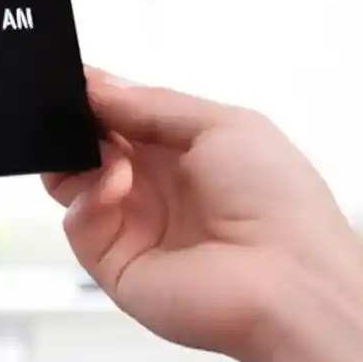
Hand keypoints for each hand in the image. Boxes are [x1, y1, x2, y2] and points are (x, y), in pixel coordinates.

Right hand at [44, 68, 355, 355]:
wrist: (289, 283)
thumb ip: (152, 103)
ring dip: (79, 157)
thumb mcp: (221, 124)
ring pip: (73, 183)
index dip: (97, 96)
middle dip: (77, 124)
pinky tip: (117, 187)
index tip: (74, 78)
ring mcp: (134, 226)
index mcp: (185, 151)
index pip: (124, 116)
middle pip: (91, 147)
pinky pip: (77, 222)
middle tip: (74, 110)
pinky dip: (89, 198)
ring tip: (105, 152)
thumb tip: (96, 85)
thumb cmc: (277, 201)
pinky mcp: (115, 264)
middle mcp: (156, 188)